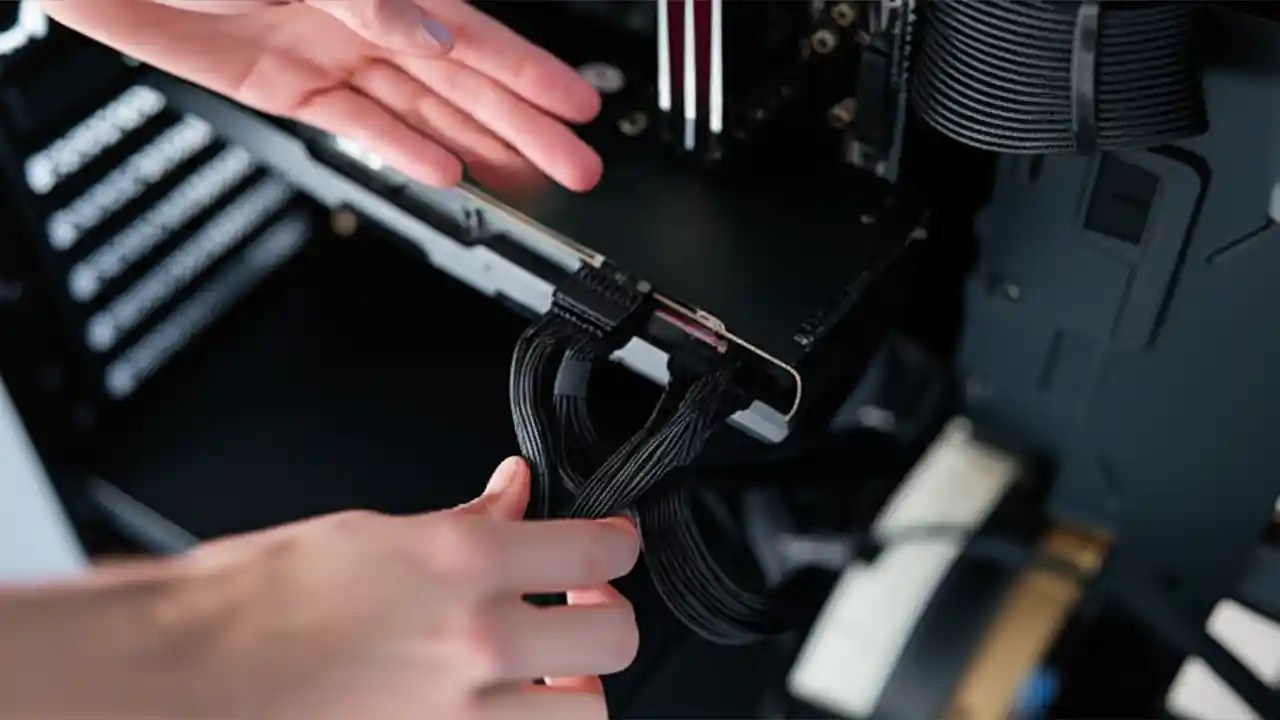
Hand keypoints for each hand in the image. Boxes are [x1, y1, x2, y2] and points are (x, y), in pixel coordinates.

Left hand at [41, 0, 604, 192]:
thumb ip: (372, 2)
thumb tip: (438, 40)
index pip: (474, 34)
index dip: (531, 73)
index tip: (579, 106)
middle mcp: (363, 16)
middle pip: (462, 80)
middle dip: (524, 124)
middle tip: (576, 166)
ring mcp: (330, 54)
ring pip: (423, 109)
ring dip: (478, 145)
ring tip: (528, 180)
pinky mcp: (290, 87)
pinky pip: (361, 126)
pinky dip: (402, 150)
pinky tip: (444, 170)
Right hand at [170, 457, 638, 719]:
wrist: (187, 676)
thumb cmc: (259, 600)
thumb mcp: (373, 533)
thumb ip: (464, 521)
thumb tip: (514, 495)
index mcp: (464, 564)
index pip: (595, 552)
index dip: (619, 546)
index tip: (613, 547)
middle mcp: (477, 641)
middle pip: (616, 638)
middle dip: (608, 620)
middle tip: (583, 612)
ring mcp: (463, 715)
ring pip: (586, 713)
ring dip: (575, 692)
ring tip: (548, 677)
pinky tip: (495, 710)